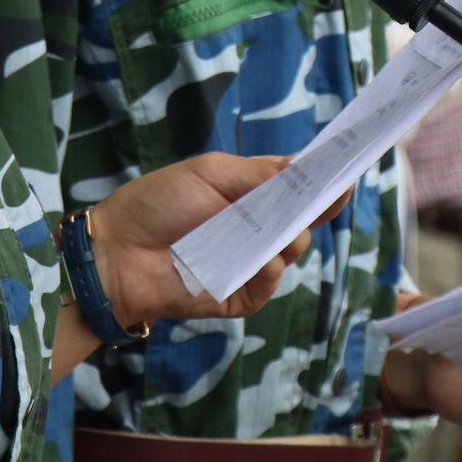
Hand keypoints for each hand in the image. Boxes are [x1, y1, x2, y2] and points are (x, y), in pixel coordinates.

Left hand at [88, 152, 331, 324]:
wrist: (116, 252)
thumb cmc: (156, 203)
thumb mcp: (209, 173)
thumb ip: (259, 173)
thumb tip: (304, 166)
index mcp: (249, 195)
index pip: (296, 189)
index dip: (321, 183)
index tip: (346, 175)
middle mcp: (253, 229)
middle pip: (301, 220)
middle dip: (310, 209)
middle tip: (311, 201)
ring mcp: (247, 263)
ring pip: (292, 251)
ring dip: (289, 238)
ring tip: (274, 231)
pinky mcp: (238, 295)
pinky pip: (269, 284)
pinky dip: (271, 271)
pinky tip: (264, 259)